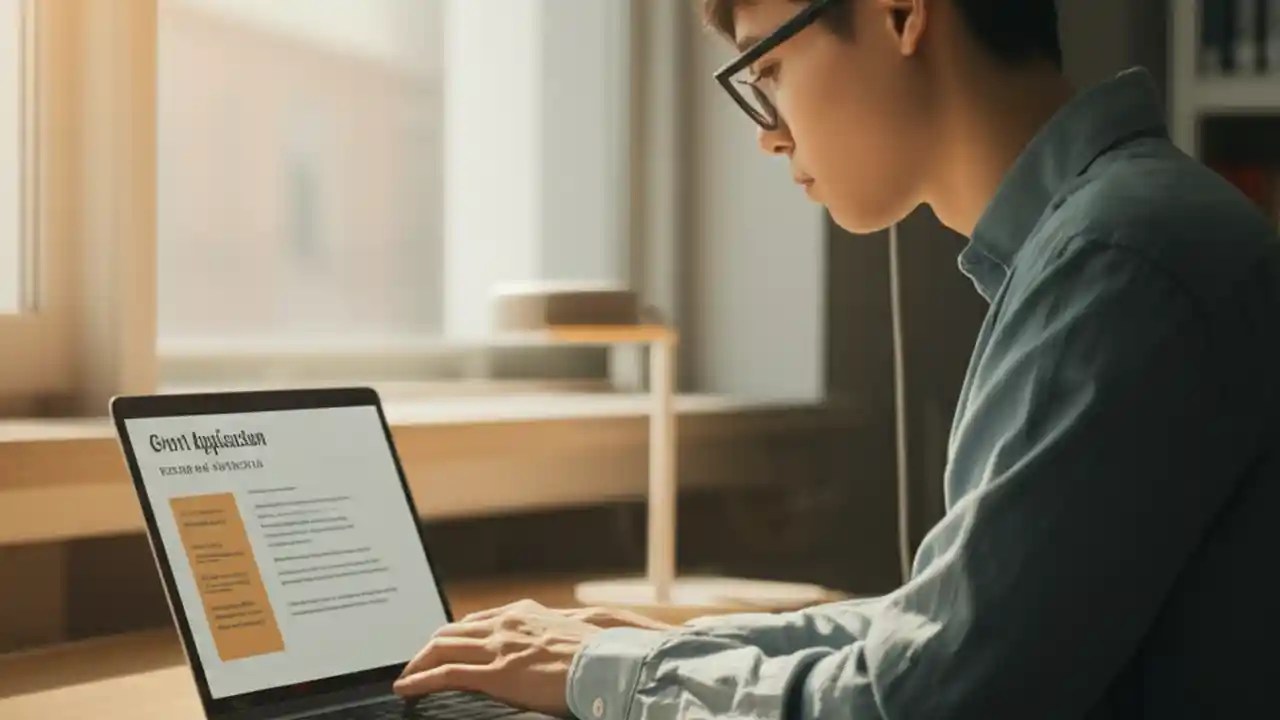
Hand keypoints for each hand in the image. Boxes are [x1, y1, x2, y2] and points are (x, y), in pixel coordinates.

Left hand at [394, 599, 604, 716]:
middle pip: (452, 632)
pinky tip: (407, 688)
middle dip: (429, 648)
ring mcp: (498, 647)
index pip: (475, 621)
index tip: (443, 646)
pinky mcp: (495, 674)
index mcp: (522, 613)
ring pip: (442, 649)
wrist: (606, 664)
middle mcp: (505, 624)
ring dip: (418, 663)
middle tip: (417, 663)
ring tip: (406, 676)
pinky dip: (420, 681)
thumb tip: (539, 650)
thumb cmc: (596, 656)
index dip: (454, 635)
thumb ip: (543, 637)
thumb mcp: (566, 634)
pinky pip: (445, 675)